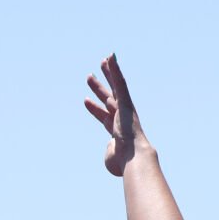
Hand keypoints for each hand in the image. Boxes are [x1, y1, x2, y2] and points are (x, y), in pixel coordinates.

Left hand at [83, 53, 144, 176]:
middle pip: (109, 98)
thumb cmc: (123, 162)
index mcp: (117, 130)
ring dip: (108, 73)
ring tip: (102, 61)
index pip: (104, 116)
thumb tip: (111, 155)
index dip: (95, 108)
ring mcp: (124, 108)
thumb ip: (109, 153)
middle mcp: (121, 117)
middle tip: (90, 77)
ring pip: (116, 86)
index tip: (85, 100)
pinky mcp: (126, 101)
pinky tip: (110, 57)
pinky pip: (120, 82)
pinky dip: (115, 69)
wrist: (133, 156)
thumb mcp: (110, 159)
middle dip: (99, 88)